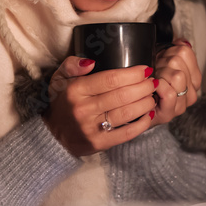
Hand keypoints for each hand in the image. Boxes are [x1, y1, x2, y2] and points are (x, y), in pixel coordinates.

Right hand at [43, 57, 157, 156]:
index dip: (132, 74)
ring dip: (145, 103)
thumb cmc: (62, 102)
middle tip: (153, 82)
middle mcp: (83, 109)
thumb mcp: (60, 78)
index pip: (111, 79)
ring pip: (127, 113)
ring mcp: (91, 128)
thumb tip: (91, 62)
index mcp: (76, 90)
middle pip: (123, 95)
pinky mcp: (99, 143)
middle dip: (143, 87)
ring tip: (152, 96)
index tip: (145, 69)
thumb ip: (72, 65)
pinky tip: (149, 114)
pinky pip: (127, 133)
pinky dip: (142, 123)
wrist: (53, 135)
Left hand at [150, 39, 200, 126]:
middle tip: (155, 72)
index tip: (162, 59)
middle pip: (179, 63)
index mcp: (194, 78)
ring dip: (160, 75)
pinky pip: (170, 93)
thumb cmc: (150, 80)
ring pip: (177, 77)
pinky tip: (153, 88)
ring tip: (153, 81)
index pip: (186, 52)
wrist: (134, 104)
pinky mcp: (170, 114)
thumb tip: (181, 42)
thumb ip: (177, 49)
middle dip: (162, 64)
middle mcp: (192, 93)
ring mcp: (182, 105)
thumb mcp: (164, 61)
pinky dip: (160, 87)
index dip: (169, 51)